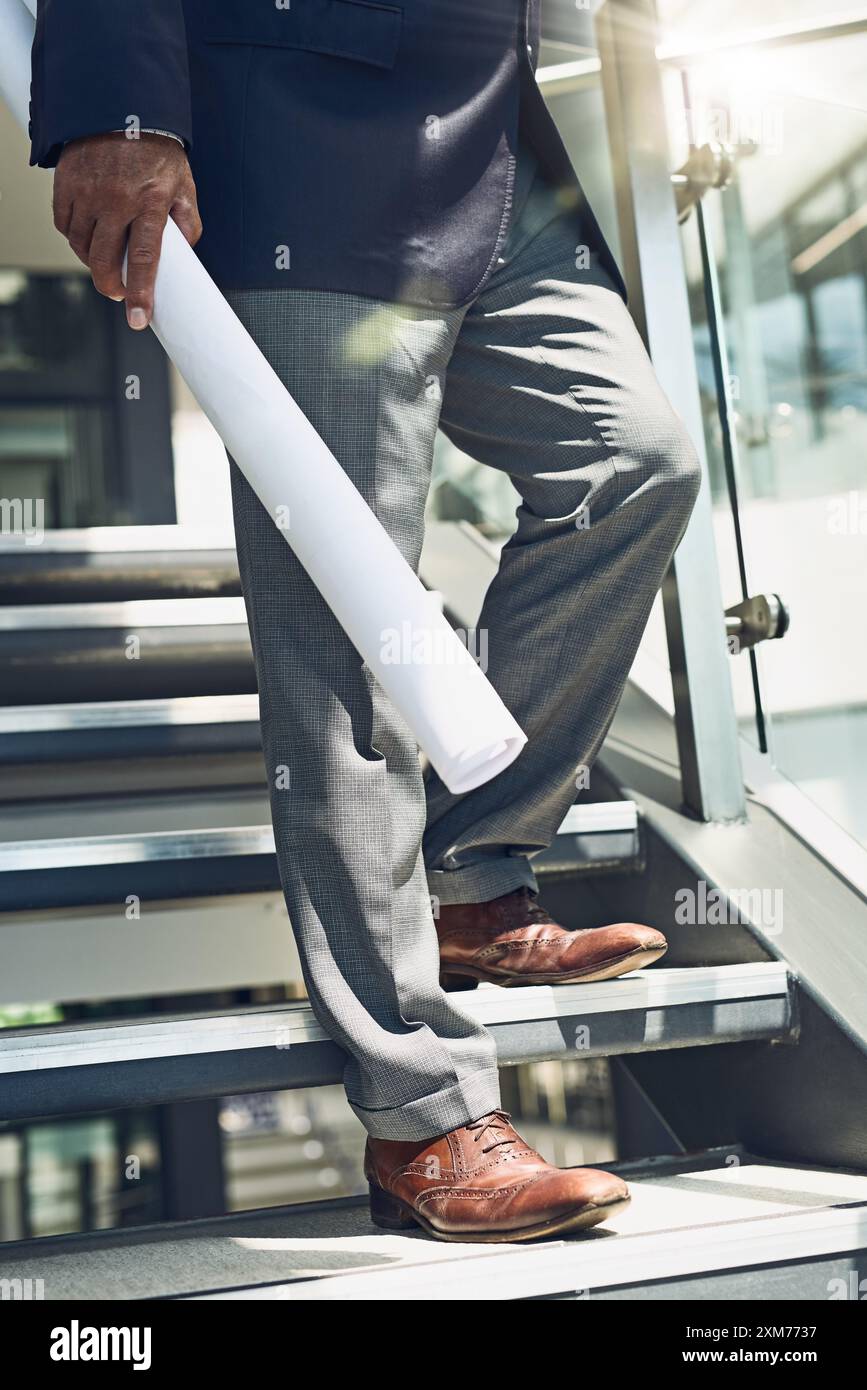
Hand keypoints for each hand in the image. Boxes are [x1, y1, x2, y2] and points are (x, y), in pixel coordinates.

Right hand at [53, 131, 202, 329]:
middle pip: (105, 260)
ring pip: (82, 245)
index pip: (144, 258)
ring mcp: (88, 191)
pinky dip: (75, 237)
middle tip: (119, 293)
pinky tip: (89, 236)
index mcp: (150, 201)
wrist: (121, 104)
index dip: (140, 293)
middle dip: (110, 286)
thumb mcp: (183, 183)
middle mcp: (116, 198)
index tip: (138, 318)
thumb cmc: (156, 149)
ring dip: (93, 261)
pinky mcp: (66, 183)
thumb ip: (188, 221)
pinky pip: (64, 224)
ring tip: (106, 259)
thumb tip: (186, 253)